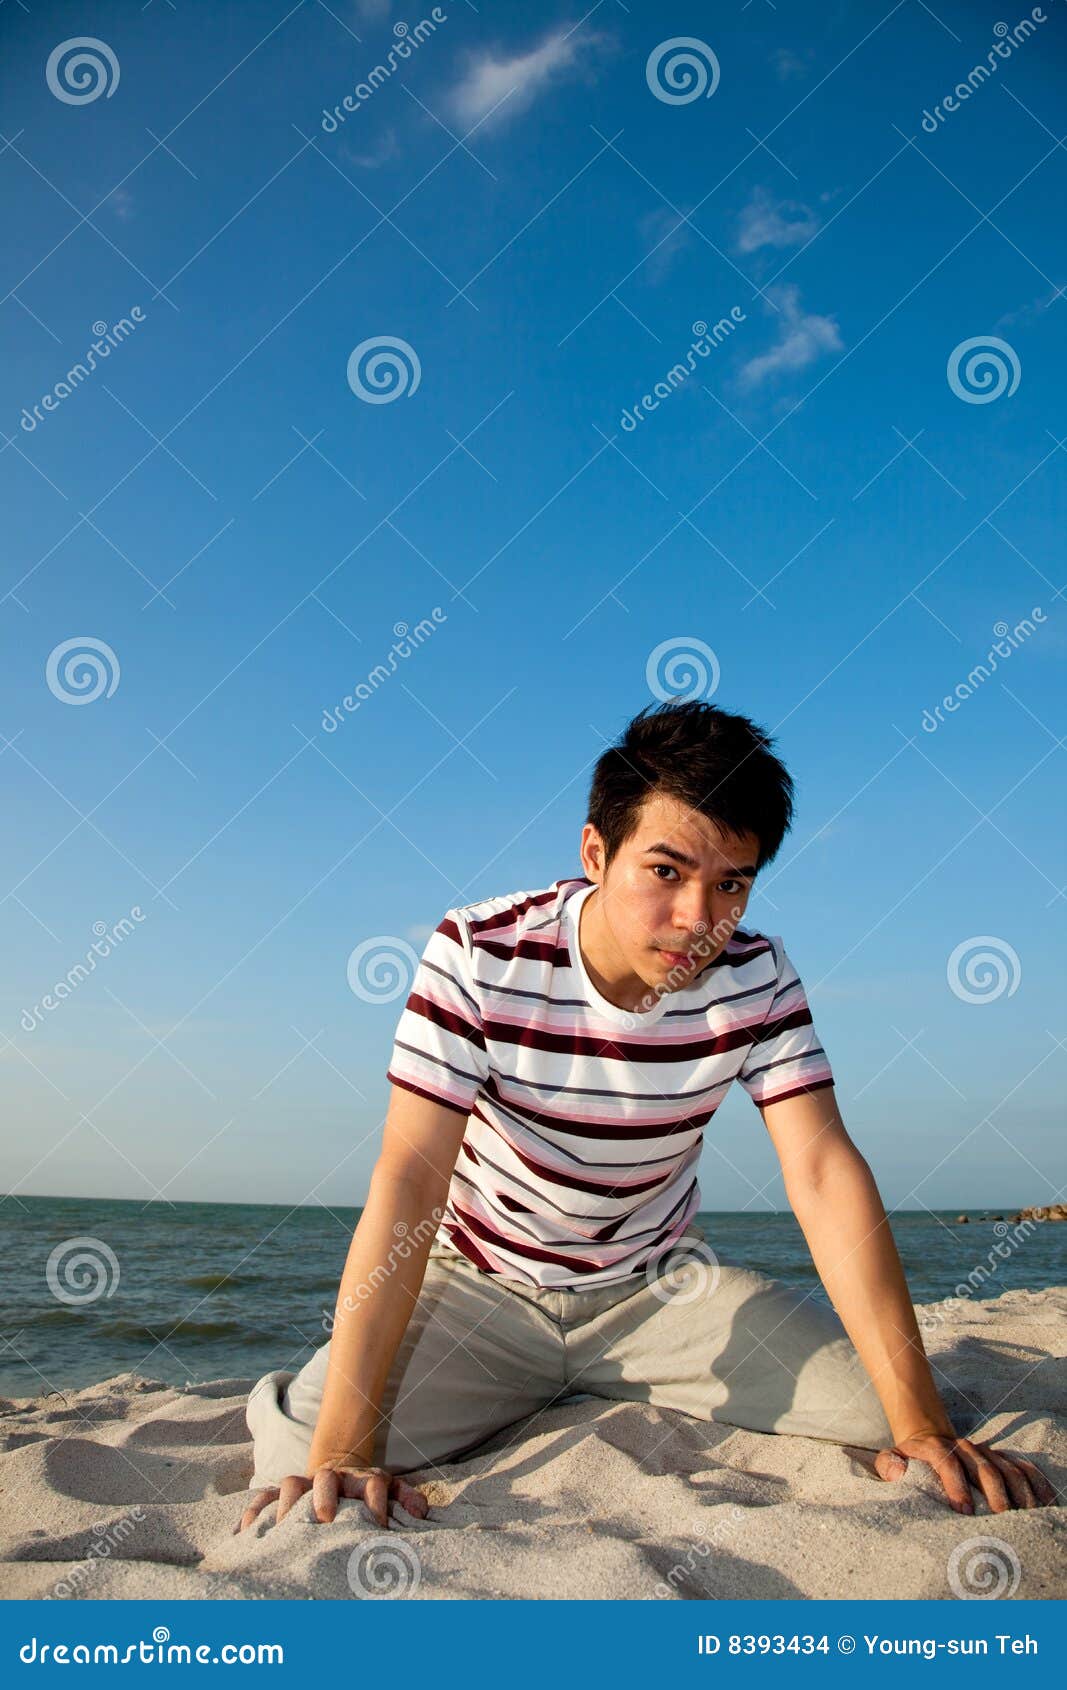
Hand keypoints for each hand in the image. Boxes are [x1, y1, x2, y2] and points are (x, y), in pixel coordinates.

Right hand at [235, 1464, 429, 1532]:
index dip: (376, 1503)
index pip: (372, 1484)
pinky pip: (262, 1497)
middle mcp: (332, 1478)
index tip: (378, 1526)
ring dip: (284, 1504)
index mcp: (361, 1479)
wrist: (338, 1466)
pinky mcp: (281, 1492)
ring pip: (290, 1484)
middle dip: (325, 1496)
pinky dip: (252, 1511)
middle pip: (326, 1479)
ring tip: (278, 1530)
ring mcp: (304, 1483)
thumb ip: (405, 1497)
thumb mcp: (389, 1489)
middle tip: (324, 1519)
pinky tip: (242, 1531)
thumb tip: (421, 1511)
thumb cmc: (366, 1490)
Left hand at [873, 1431, 1055, 1513]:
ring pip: (1005, 1466)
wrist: (927, 1437)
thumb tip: (900, 1471)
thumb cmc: (909, 1460)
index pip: (946, 1462)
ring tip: (1023, 1517)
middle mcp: (961, 1447)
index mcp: (934, 1447)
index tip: (963, 1511)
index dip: (955, 1485)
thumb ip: (890, 1466)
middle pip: (982, 1466)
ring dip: (1017, 1491)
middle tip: (1000, 1521)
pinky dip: (1034, 1482)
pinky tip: (1044, 1502)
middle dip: (993, 1494)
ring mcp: (982, 1451)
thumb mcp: (891, 1459)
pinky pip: (1021, 1466)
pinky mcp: (997, 1457)